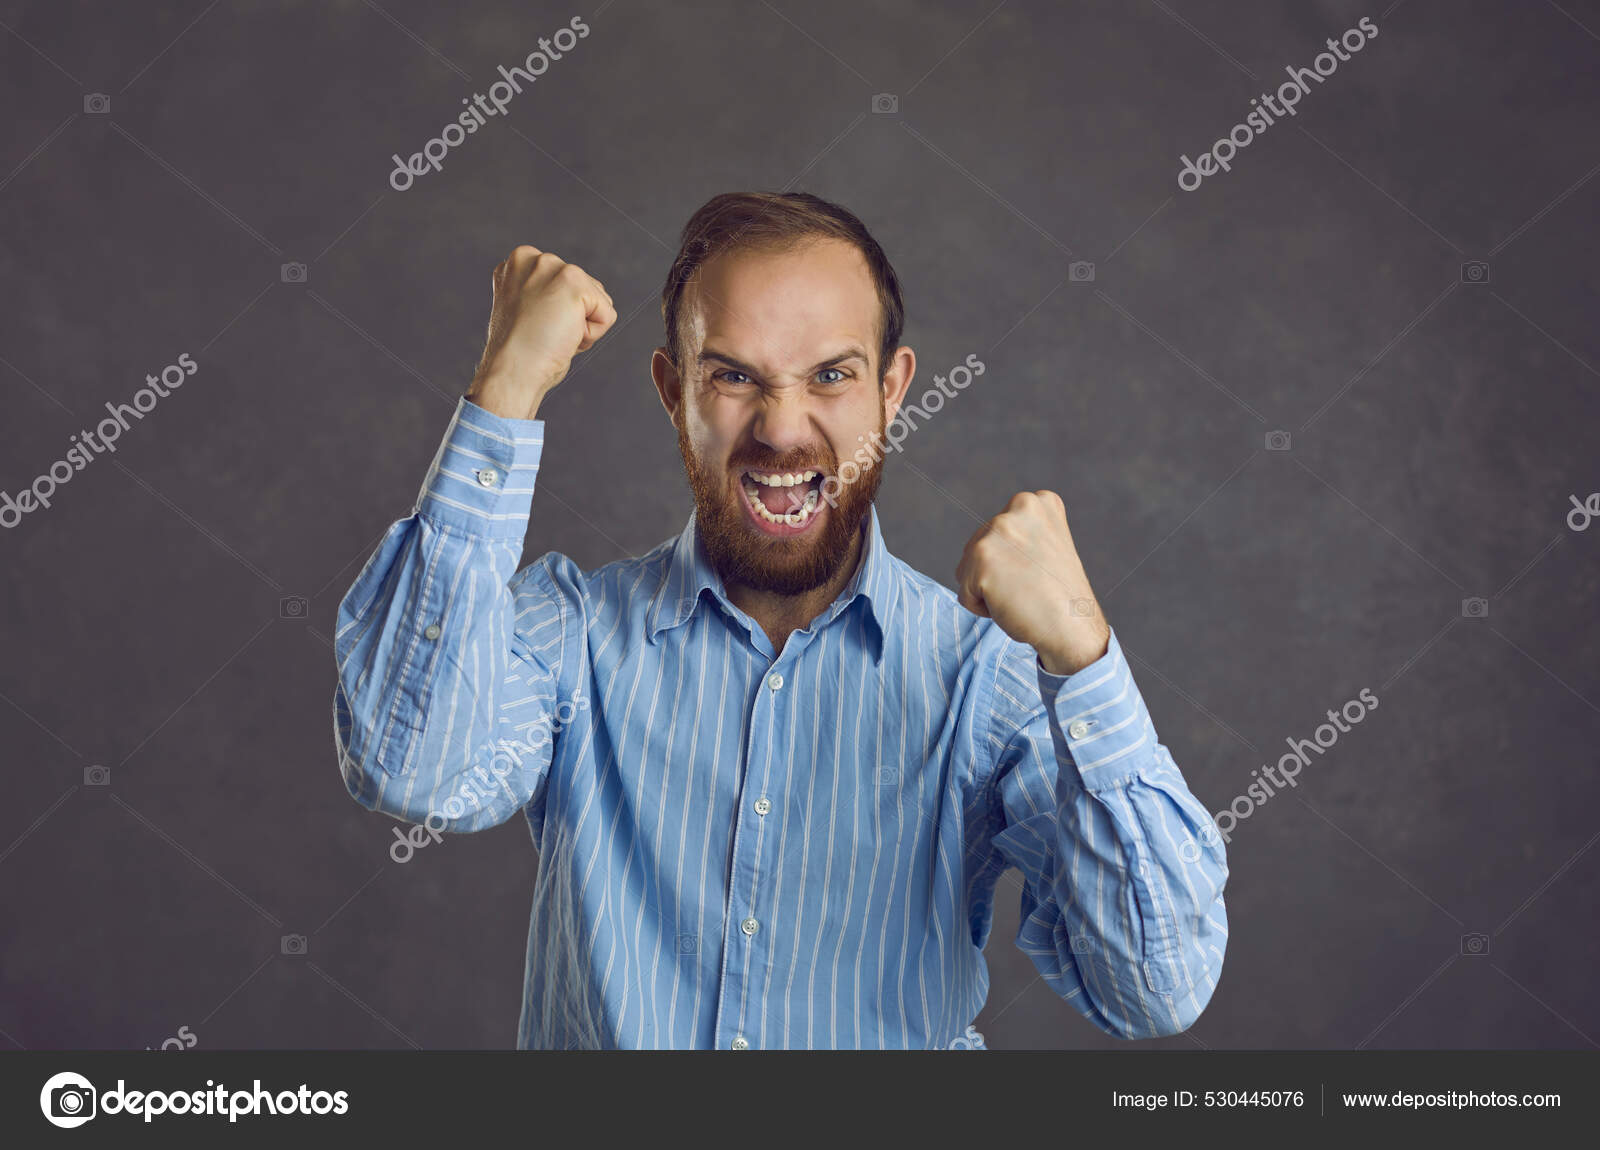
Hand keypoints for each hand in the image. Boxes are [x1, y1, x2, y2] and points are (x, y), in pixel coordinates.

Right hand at [466, 245, 616, 419]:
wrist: (512, 371)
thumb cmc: (519, 354)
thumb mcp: (527, 314)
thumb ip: (545, 296)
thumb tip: (570, 304)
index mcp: (519, 264)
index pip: (567, 286)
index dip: (559, 315)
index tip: (534, 326)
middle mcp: (534, 258)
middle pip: (587, 290)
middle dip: (574, 318)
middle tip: (544, 333)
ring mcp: (552, 266)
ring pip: (599, 301)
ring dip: (584, 326)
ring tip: (552, 335)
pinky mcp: (572, 280)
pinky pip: (607, 315)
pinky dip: (592, 334)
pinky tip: (563, 337)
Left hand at [955, 491, 1109, 675]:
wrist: (1074, 629)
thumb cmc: (1060, 597)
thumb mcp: (1046, 547)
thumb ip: (1021, 535)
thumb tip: (989, 544)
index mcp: (1038, 501)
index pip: (998, 534)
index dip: (1013, 562)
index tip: (1040, 571)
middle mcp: (1019, 506)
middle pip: (977, 547)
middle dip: (997, 574)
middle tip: (1032, 586)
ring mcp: (999, 530)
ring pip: (966, 568)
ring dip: (987, 589)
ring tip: (1022, 594)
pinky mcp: (982, 558)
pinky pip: (964, 593)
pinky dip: (981, 607)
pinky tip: (1011, 606)